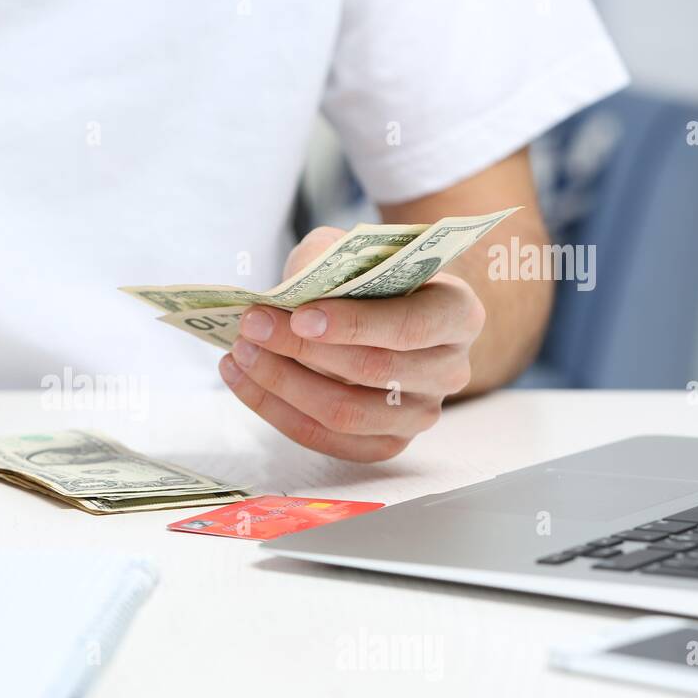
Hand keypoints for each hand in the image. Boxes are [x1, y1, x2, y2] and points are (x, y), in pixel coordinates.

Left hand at [218, 227, 484, 461]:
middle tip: (250, 325)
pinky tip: (242, 378)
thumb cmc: (371, 279)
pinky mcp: (385, 444)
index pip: (408, 326)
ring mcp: (420, 415)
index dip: (353, 324)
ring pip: (344, 413)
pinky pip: (324, 439)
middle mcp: (451, 370)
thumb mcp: (356, 252)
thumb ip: (328, 262)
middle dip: (301, 348)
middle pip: (372, 371)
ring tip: (240, 353)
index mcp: (458, 314)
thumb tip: (284, 296)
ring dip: (281, 384)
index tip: (297, 314)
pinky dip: (275, 409)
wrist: (385, 314)